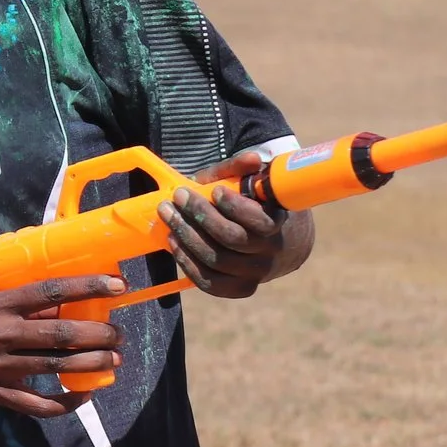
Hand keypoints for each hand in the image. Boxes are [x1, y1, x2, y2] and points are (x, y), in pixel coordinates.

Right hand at [0, 275, 126, 417]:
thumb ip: (15, 305)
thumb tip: (58, 306)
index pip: (52, 291)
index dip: (88, 287)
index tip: (116, 285)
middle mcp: (1, 334)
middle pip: (62, 335)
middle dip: (99, 335)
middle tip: (117, 335)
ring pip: (56, 368)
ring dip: (91, 365)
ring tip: (111, 361)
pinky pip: (37, 404)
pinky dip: (65, 402)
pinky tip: (82, 396)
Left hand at [161, 152, 294, 298]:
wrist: (275, 240)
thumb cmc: (253, 204)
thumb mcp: (249, 183)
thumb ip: (242, 169)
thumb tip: (252, 158)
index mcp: (277, 222)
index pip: (259, 221)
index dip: (234, 206)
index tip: (215, 190)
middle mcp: (270, 251)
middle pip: (232, 239)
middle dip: (200, 216)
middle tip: (178, 197)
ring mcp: (255, 272)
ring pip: (217, 261)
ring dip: (187, 237)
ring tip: (169, 216)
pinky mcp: (239, 287)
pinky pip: (210, 282)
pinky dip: (187, 263)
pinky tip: (174, 242)